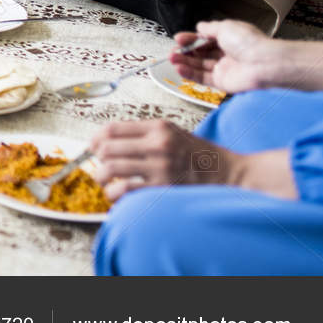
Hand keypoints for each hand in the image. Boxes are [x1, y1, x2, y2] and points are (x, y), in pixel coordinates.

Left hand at [89, 119, 238, 200]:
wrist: (230, 173)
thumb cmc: (200, 154)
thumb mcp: (174, 132)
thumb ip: (145, 133)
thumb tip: (108, 140)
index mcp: (158, 127)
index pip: (113, 128)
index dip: (96, 138)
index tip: (92, 146)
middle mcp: (158, 144)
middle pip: (108, 148)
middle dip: (96, 158)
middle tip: (99, 165)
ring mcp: (161, 166)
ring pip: (111, 168)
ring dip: (100, 177)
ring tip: (103, 180)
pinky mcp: (164, 188)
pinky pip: (125, 190)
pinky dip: (114, 194)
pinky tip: (115, 195)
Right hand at [172, 20, 282, 92]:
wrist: (264, 64)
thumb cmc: (250, 43)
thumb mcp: (226, 27)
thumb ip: (210, 28)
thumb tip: (200, 26)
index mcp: (229, 40)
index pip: (205, 40)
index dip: (191, 39)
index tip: (179, 38)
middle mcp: (227, 55)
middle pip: (201, 54)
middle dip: (186, 51)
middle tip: (174, 50)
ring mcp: (225, 69)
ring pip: (200, 66)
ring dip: (184, 62)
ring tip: (172, 58)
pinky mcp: (223, 83)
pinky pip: (203, 79)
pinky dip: (190, 74)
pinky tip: (179, 68)